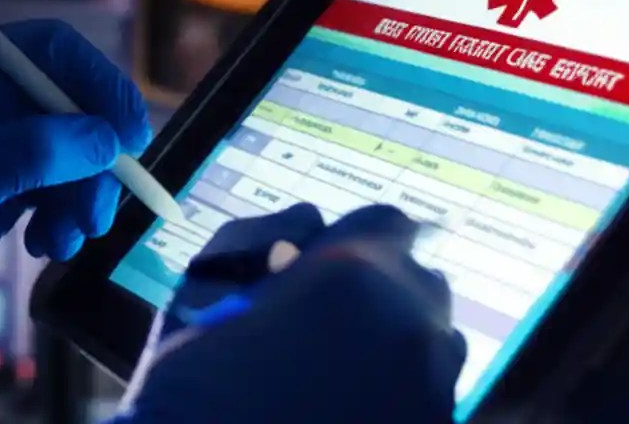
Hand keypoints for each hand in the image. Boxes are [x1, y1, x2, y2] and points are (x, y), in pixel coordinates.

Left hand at [0, 20, 149, 369]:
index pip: (56, 51)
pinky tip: (45, 246)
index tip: (129, 135)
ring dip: (82, 198)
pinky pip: (54, 192)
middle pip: (73, 108)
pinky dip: (61, 218)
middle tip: (100, 212)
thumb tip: (108, 141)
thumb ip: (42, 150)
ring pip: (70, 157)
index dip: (100, 83)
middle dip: (95, 161)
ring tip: (65, 240)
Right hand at [116, 205, 464, 423]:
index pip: (387, 224)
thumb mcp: (205, 283)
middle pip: (417, 281)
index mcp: (351, 269)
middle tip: (328, 322)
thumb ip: (261, 234)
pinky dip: (402, 391)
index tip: (331, 265)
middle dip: (380, 290)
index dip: (356, 241)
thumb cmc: (193, 376)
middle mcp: (408, 319)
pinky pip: (435, 393)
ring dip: (397, 342)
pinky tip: (352, 404)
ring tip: (343, 371)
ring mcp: (430, 383)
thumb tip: (309, 226)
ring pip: (433, 340)